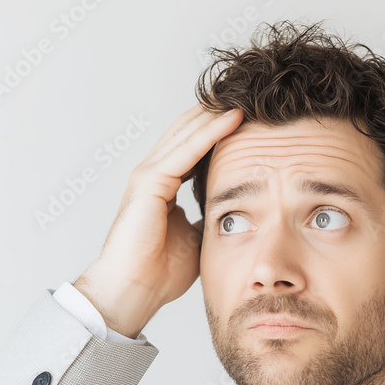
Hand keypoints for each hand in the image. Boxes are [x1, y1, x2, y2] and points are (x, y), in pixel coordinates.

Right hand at [74, 103, 243, 337]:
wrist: (134, 290)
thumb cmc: (159, 272)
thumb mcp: (195, 238)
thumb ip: (207, 219)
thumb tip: (231, 214)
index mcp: (162, 185)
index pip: (192, 147)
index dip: (217, 130)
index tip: (249, 120)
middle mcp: (153, 173)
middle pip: (188, 130)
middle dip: (217, 112)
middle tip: (251, 94)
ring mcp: (149, 175)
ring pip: (188, 133)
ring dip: (217, 113)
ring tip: (247, 96)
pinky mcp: (150, 182)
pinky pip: (186, 151)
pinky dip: (211, 133)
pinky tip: (233, 119)